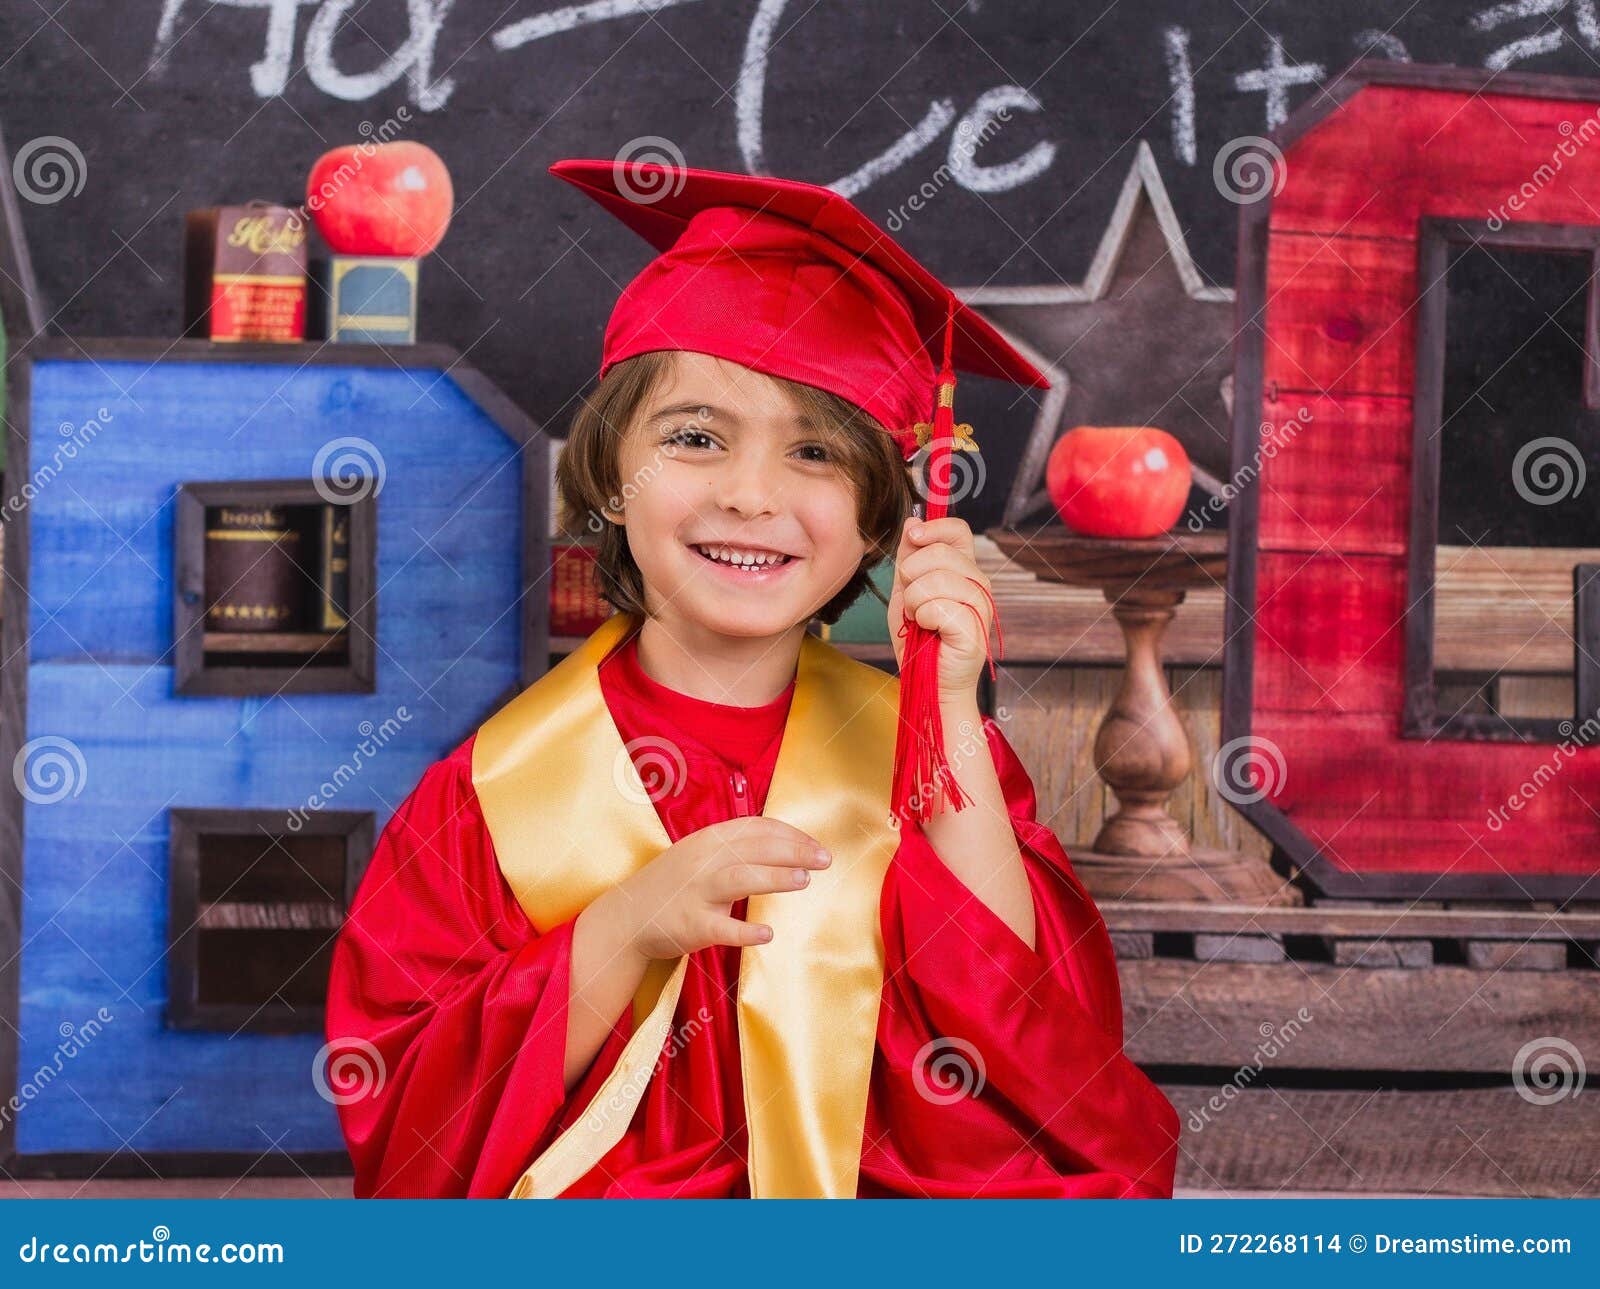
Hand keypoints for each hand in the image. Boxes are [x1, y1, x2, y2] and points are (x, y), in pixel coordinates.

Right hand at [605, 817, 832, 959]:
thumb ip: (736, 848)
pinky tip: (767, 934)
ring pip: (740, 878)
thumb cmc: (673, 885)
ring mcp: (696, 893)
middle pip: (754, 849)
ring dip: (774, 878)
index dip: (790, 834)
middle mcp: (703, 860)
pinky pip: (720, 927)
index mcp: (709, 840)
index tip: (816, 844)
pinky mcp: (690, 924)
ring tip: (804, 880)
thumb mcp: (700, 855)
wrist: (626, 917)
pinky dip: (744, 931)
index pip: (756, 828)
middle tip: (825, 859)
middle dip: (794, 851)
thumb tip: (786, 845)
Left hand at [886, 515, 994, 704]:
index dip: (934, 527)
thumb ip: (910, 558)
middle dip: (910, 575)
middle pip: (939, 552)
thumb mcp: (906, 591)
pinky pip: (936, 607)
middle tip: (913, 603)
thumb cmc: (919, 640)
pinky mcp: (974, 629)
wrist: (927, 683)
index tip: (913, 538)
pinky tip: (929, 631)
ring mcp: (980, 606)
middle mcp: (978, 584)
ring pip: (934, 579)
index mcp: (964, 570)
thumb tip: (912, 522)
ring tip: (919, 619)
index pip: (959, 530)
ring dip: (913, 602)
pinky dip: (922, 619)